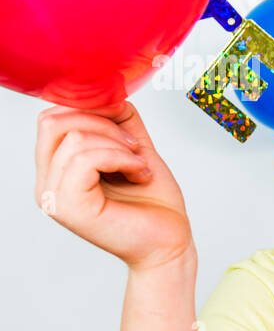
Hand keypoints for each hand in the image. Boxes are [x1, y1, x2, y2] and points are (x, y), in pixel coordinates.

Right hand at [34, 102, 193, 271]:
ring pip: (73, 136)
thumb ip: (117, 118)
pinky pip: (85, 158)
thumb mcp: (134, 147)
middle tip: (134, 147)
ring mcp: (53, 197)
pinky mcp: (68, 208)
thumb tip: (105, 89)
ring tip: (139, 165)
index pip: (51, 117)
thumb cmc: (154, 201)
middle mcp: (46, 183)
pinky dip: (121, 157)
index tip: (124, 124)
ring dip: (118, 144)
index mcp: (56, 169)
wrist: (170, 241)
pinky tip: (139, 172)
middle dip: (103, 123)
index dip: (89, 108)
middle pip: (53, 120)